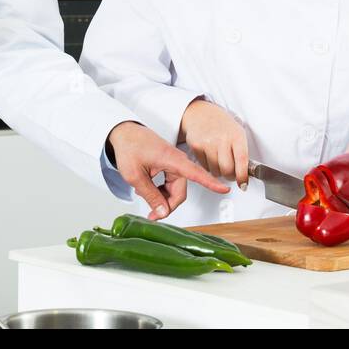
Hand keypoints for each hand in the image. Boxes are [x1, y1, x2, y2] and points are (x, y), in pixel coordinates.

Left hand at [107, 121, 230, 219]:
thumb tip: (162, 212)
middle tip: (152, 214)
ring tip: (145, 196)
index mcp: (173, 160)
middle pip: (180, 192)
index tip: (224, 189)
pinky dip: (161, 191)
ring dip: (162, 198)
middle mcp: (177, 162)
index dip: (211, 183)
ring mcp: (174, 164)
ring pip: (175, 190)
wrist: (124, 134)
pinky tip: (149, 190)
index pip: (197, 174)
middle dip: (167, 205)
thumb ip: (150, 195)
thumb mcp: (135, 176)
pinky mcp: (169, 166)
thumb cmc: (129, 147)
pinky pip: (171, 185)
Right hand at [179, 99, 249, 189]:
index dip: (243, 176)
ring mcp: (208, 142)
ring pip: (215, 171)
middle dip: (230, 176)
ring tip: (220, 162)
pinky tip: (210, 157)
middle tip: (231, 174)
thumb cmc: (222, 124)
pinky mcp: (196, 146)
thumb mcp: (237, 132)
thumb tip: (246, 174)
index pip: (242, 161)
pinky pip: (203, 167)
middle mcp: (222, 139)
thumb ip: (242, 151)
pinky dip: (208, 166)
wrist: (201, 113)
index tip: (243, 184)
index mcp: (236, 136)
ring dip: (219, 172)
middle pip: (227, 170)